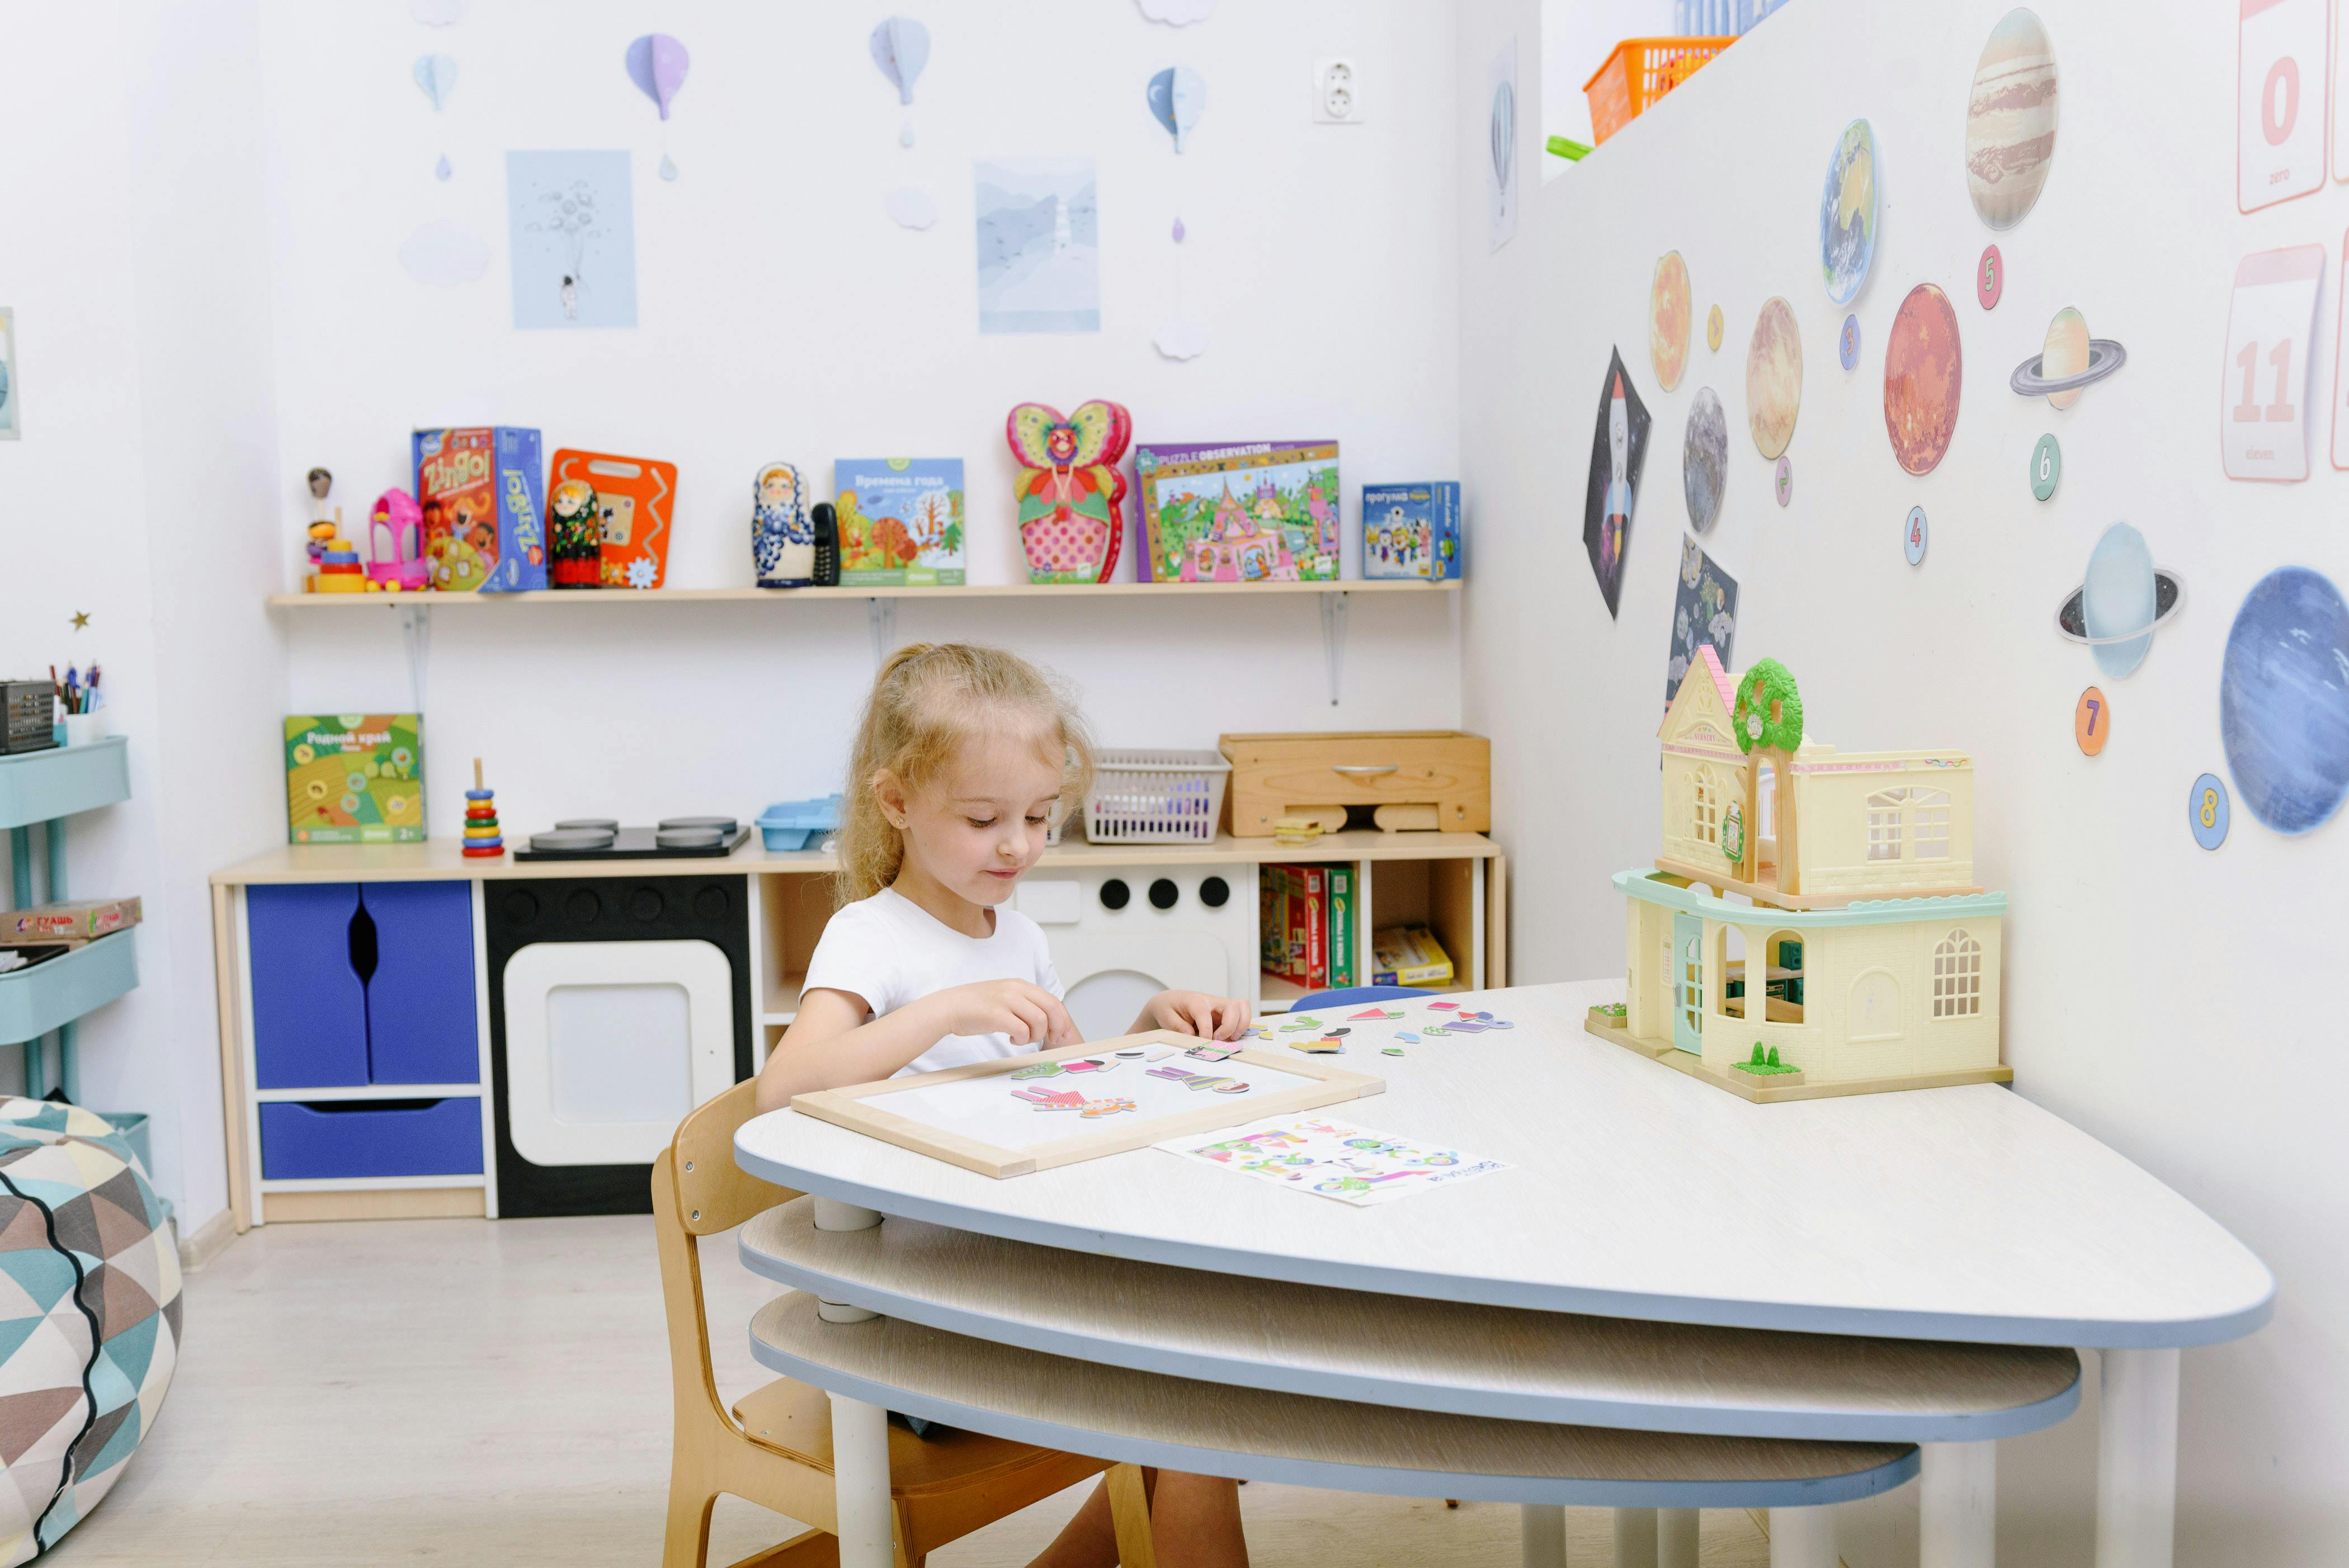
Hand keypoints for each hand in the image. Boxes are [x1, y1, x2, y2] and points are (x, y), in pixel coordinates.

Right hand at [933, 980, 1078, 1048]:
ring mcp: (1006, 1000)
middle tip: (1049, 1040)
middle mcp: (1016, 989)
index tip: (1061, 1033)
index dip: (1062, 1019)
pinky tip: (1012, 1039)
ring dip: (1035, 1035)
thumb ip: (1024, 1003)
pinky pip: (1022, 1031)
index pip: (1052, 1000)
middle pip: (1052, 1009)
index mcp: (1020, 985)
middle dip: (1056, 1028)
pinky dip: (1022, 1040)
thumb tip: (1047, 1020)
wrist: (949, 1007)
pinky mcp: (997, 1015)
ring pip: (1039, 1021)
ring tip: (1023, 1039)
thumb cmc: (976, 1006)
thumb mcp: (1004, 996)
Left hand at [1141, 990, 1252, 1041]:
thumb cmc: (1169, 1007)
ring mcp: (1220, 1005)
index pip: (1205, 1013)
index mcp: (1195, 1001)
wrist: (1172, 1001)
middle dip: (1229, 1027)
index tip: (1204, 1042)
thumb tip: (1191, 1036)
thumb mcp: (1166, 1016)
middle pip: (1232, 1007)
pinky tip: (1231, 1037)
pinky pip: (1242, 1014)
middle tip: (1218, 1039)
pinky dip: (1242, 1026)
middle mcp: (1211, 1000)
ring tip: (1231, 1038)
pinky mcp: (1225, 1012)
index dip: (1206, 1030)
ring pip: (1242, 1008)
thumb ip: (1178, 1026)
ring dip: (1241, 1025)